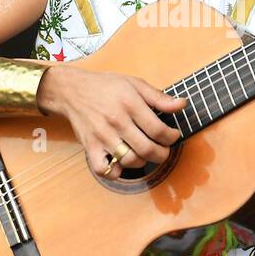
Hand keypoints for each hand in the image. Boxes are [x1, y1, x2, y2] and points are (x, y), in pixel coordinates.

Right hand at [38, 64, 186, 174]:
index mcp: (130, 104)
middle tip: (164, 150)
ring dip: (143, 162)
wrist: (72, 90)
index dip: (172, 137)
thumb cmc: (106, 86)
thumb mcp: (134, 83)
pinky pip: (104, 169)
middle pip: (147, 149)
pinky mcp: (90, 147)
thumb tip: (182, 104)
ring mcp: (102, 136)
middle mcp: (116, 121)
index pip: (159, 129)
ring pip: (130, 160)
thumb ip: (159, 97)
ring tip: (146, 154)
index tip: (173, 136)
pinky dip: (116, 172)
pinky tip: (122, 163)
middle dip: (163, 154)